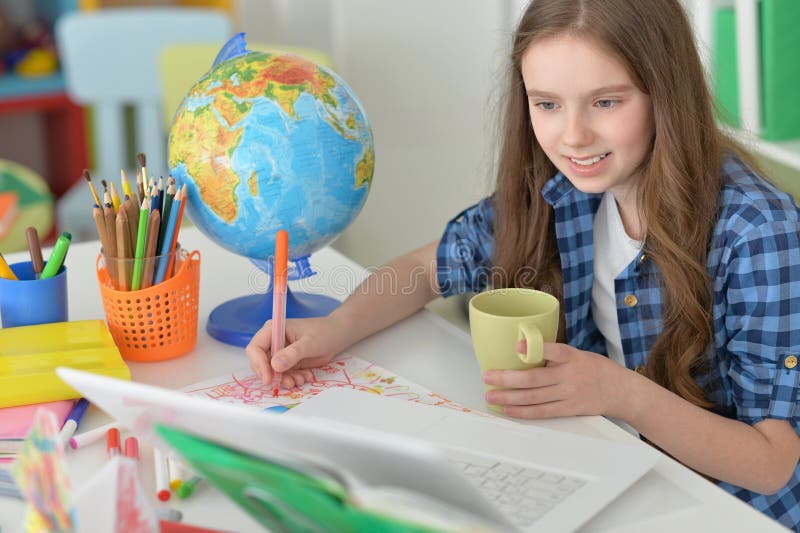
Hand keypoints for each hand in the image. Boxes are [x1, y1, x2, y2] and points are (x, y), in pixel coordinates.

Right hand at [245, 316, 345, 387]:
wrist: (338, 335)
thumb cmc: (325, 332)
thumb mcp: (310, 343)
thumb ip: (293, 353)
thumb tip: (275, 365)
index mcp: (273, 329)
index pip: (255, 348)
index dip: (259, 364)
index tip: (268, 379)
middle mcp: (273, 341)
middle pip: (260, 363)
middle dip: (273, 375)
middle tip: (289, 383)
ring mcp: (280, 353)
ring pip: (273, 372)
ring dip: (285, 380)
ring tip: (301, 379)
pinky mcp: (288, 362)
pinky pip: (284, 376)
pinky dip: (293, 379)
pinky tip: (306, 376)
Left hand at [482, 341, 632, 419]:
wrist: (621, 391)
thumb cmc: (594, 369)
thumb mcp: (578, 355)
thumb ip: (553, 356)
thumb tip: (522, 353)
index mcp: (572, 357)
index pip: (554, 350)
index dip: (535, 349)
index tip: (517, 346)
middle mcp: (570, 375)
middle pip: (534, 378)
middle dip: (507, 379)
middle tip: (487, 377)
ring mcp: (569, 394)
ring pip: (534, 397)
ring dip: (509, 397)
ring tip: (491, 395)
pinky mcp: (569, 409)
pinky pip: (542, 412)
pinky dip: (523, 411)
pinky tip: (508, 409)